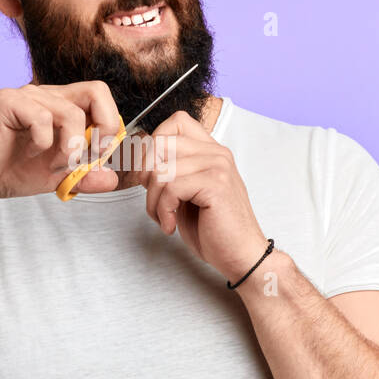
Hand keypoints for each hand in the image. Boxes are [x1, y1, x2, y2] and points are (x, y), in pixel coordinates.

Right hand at [0, 82, 122, 198]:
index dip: (109, 128)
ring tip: (51, 164)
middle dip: (104, 127)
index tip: (98, 156)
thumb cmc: (6, 169)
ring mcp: (28, 95)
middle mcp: (47, 95)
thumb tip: (112, 179)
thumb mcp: (54, 178)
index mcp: (61, 107)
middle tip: (90, 154)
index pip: (101, 100)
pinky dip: (42, 144)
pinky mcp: (9, 101)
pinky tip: (28, 153)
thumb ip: (83, 176)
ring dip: (69, 148)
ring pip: (72, 113)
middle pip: (97, 91)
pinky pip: (42, 118)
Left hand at [136, 111, 269, 280]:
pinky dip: (163, 210)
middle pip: (161, 143)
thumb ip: (169, 171)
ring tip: (165, 218)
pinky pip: (170, 188)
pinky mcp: (216, 184)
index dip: (153, 144)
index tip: (150, 175)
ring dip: (153, 200)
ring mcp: (218, 166)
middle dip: (146, 176)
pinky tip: (171, 225)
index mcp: (211, 151)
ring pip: (161, 170)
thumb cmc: (213, 229)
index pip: (176, 121)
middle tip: (155, 202)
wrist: (240, 256)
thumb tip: (138, 158)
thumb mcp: (185, 194)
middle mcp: (217, 153)